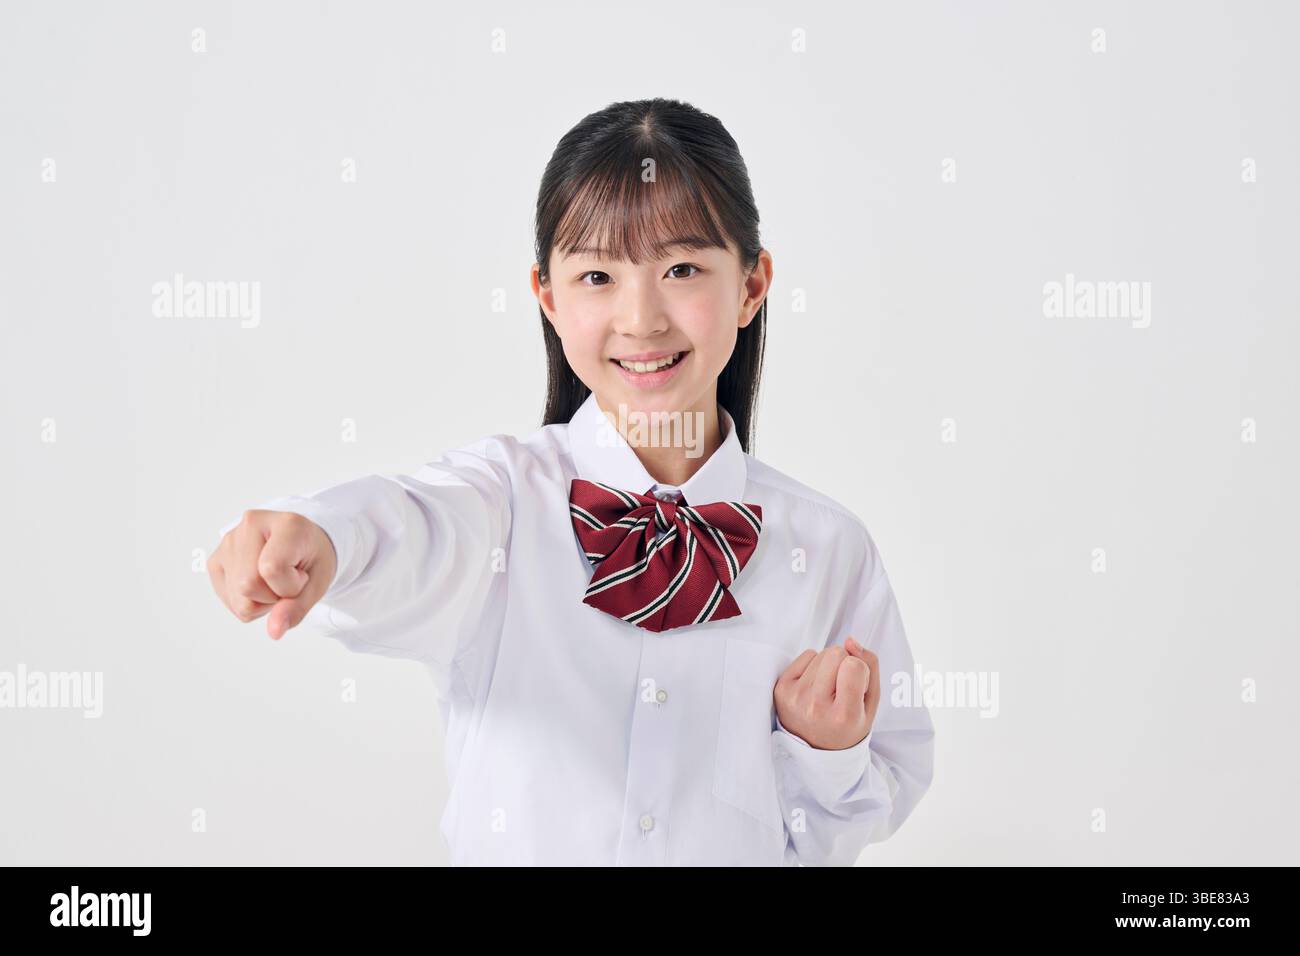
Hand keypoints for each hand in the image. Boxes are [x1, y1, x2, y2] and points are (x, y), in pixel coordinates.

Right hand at [207, 510, 337, 639]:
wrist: (302, 543)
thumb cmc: (310, 558)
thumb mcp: (318, 582)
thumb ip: (297, 607)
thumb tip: (274, 631)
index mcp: (285, 524)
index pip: (272, 569)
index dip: (290, 586)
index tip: (301, 575)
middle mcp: (251, 525)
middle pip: (248, 585)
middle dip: (273, 596)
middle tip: (287, 579)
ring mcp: (229, 541)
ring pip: (237, 598)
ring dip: (260, 601)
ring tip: (273, 580)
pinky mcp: (215, 559)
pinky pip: (229, 601)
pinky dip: (247, 602)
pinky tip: (259, 584)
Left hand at [774, 636, 880, 749]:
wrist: (815, 749)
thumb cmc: (847, 724)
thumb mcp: (869, 704)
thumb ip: (870, 667)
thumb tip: (850, 641)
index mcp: (843, 715)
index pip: (854, 665)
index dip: (859, 669)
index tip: (855, 687)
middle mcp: (816, 707)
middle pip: (835, 653)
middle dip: (843, 663)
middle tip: (840, 687)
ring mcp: (795, 697)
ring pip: (820, 653)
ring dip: (827, 665)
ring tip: (827, 689)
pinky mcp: (781, 689)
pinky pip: (805, 655)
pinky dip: (813, 666)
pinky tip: (814, 686)